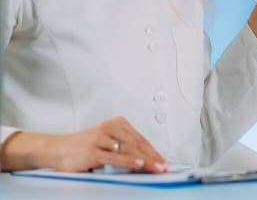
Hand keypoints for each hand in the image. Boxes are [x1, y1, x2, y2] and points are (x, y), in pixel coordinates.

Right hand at [42, 116, 167, 172]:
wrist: (56, 149)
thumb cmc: (83, 147)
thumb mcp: (106, 142)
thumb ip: (124, 147)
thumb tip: (147, 159)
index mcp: (116, 123)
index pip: (141, 139)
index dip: (154, 151)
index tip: (164, 161)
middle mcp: (110, 128)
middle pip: (138, 144)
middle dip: (153, 157)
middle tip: (165, 167)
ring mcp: (100, 139)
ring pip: (129, 150)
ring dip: (146, 161)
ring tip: (157, 168)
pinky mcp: (92, 151)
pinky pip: (114, 157)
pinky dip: (128, 161)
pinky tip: (139, 164)